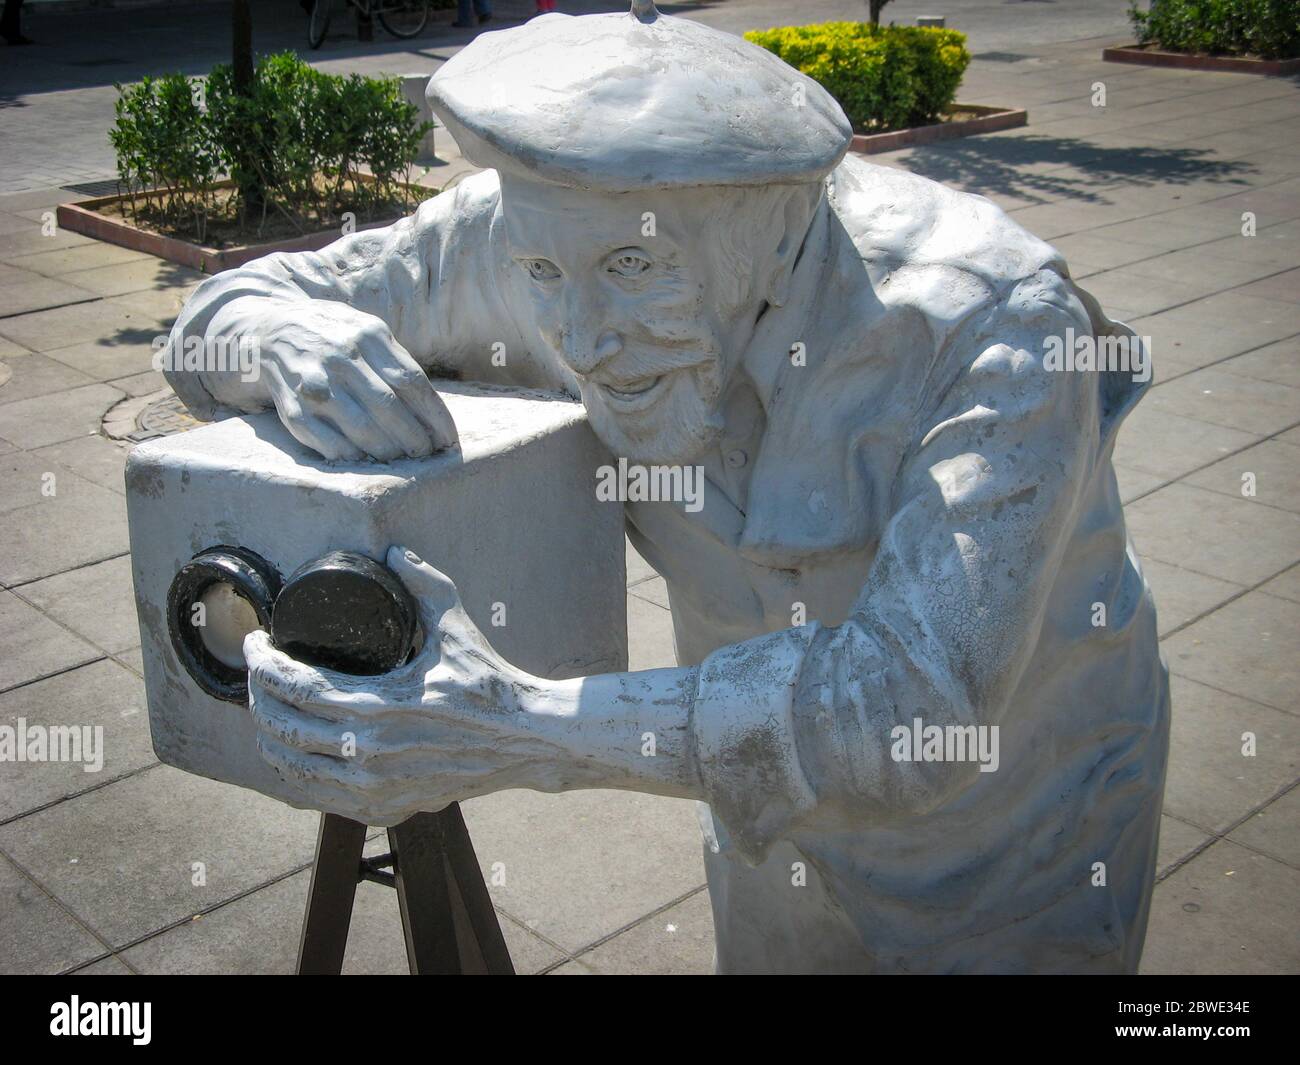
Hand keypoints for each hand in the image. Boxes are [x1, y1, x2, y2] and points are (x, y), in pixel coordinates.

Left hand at [243, 546, 560, 824]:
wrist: (526, 739)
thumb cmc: (490, 684)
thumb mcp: (455, 624)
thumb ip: (423, 582)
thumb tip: (393, 553)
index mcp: (381, 707)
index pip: (296, 687)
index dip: (263, 663)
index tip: (257, 643)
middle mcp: (370, 754)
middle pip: (281, 727)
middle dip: (257, 693)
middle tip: (257, 668)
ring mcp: (374, 788)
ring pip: (289, 767)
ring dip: (267, 734)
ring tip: (266, 705)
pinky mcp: (383, 808)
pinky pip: (314, 797)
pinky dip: (290, 774)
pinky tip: (286, 752)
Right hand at [246, 302, 456, 462]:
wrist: (267, 330)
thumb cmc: (332, 335)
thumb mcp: (365, 330)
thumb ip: (396, 360)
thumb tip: (432, 409)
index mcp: (367, 334)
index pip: (412, 382)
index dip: (435, 416)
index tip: (448, 439)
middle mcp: (340, 356)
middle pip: (389, 407)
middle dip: (414, 438)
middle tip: (427, 454)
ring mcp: (314, 382)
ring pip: (361, 427)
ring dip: (387, 450)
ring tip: (401, 460)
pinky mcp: (291, 406)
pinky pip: (326, 441)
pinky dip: (350, 454)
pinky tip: (366, 460)